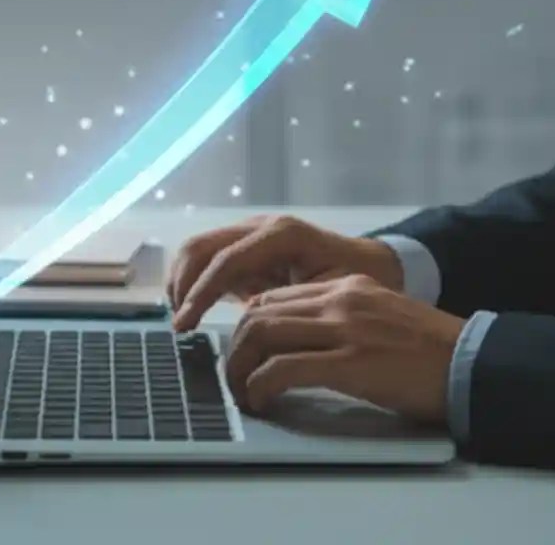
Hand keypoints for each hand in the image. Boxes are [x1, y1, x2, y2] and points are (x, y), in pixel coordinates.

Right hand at [167, 215, 404, 330]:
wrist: (374, 266)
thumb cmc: (360, 281)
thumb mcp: (332, 293)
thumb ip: (292, 302)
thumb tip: (252, 323)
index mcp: (283, 234)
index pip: (227, 259)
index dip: (202, 292)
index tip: (186, 325)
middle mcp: (261, 227)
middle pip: (201, 246)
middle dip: (183, 285)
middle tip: (179, 326)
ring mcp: (250, 236)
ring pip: (197, 250)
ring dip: (182, 284)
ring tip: (182, 322)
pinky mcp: (245, 252)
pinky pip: (207, 261)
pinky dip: (192, 284)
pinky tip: (191, 314)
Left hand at [225, 274, 463, 422]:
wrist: (471, 362)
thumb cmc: (431, 353)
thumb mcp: (381, 320)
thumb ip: (341, 323)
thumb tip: (297, 346)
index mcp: (347, 286)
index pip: (275, 297)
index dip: (249, 328)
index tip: (244, 356)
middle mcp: (341, 299)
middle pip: (259, 314)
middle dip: (236, 350)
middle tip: (236, 381)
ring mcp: (345, 328)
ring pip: (262, 335)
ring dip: (241, 369)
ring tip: (245, 395)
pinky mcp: (351, 362)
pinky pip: (283, 368)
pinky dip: (261, 386)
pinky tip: (263, 402)